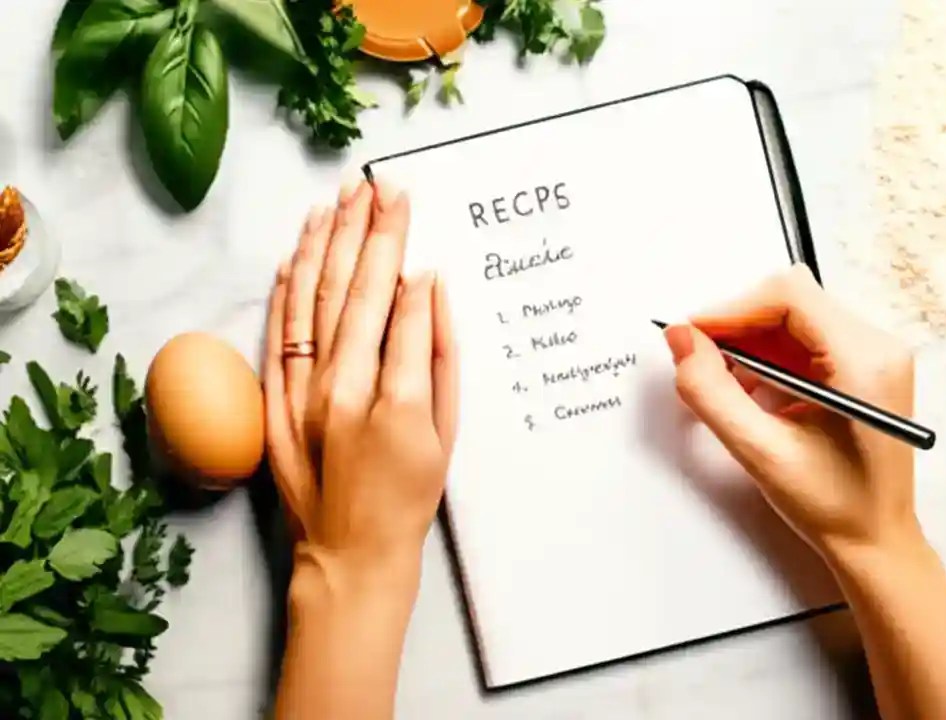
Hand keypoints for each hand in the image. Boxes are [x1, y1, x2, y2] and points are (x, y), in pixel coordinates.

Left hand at [263, 178, 456, 571]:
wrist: (350, 554)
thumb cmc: (410, 498)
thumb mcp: (446, 431)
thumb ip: (440, 356)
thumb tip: (430, 289)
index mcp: (395, 398)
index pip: (399, 302)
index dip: (400, 246)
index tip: (404, 203)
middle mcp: (342, 389)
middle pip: (353, 290)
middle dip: (365, 229)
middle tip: (375, 185)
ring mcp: (301, 395)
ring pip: (309, 301)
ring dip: (322, 245)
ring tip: (335, 201)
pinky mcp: (273, 403)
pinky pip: (277, 333)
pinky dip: (285, 289)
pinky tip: (295, 254)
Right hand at [663, 264, 918, 560]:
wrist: (876, 542)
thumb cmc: (837, 506)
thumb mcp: (761, 451)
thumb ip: (712, 391)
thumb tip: (681, 340)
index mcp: (866, 362)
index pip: (790, 296)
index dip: (733, 309)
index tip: (694, 334)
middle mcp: (879, 348)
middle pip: (792, 301)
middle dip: (740, 326)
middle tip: (701, 359)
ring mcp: (875, 356)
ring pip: (796, 318)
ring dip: (753, 343)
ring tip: (727, 385)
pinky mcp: (864, 368)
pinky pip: (807, 340)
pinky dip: (771, 357)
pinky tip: (753, 392)